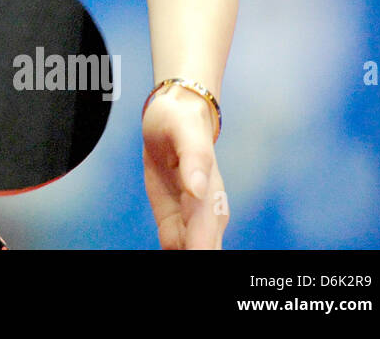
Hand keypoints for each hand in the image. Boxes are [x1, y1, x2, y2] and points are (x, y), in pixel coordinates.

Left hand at [142, 88, 227, 248]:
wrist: (173, 117)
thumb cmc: (180, 120)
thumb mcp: (183, 129)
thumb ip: (195, 158)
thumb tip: (199, 190)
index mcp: (209, 196)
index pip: (205, 235)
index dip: (201, 252)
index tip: (196, 259)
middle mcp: (206, 213)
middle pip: (204, 251)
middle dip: (197, 259)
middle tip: (181, 263)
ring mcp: (192, 220)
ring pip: (190, 252)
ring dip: (186, 256)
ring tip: (175, 261)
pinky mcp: (175, 221)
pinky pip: (175, 247)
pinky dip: (175, 254)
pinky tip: (170, 255)